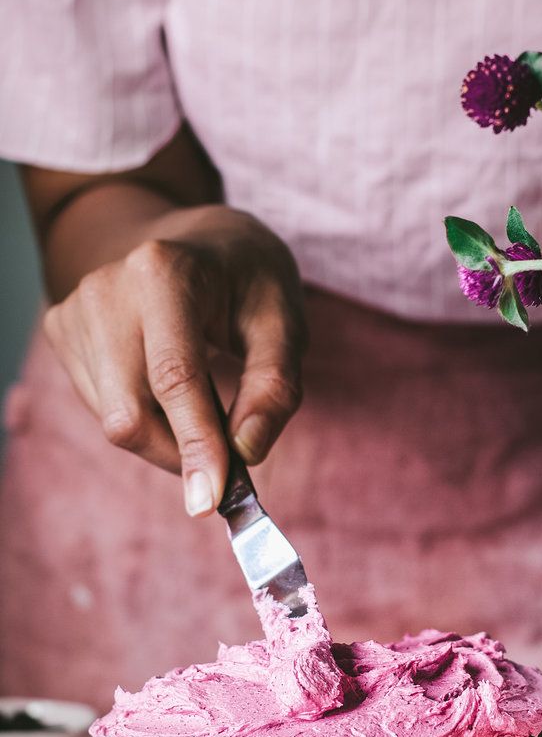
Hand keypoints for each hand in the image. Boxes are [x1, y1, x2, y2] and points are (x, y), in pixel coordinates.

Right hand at [43, 204, 306, 515]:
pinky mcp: (63, 331)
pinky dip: (144, 418)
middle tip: (227, 470)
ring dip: (166, 439)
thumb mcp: (284, 317)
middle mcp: (108, 289)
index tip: (212, 501)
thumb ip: (275, 386)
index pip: (174, 377)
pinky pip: (101, 406)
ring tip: (207, 407)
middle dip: (180, 454)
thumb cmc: (246, 276)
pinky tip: (169, 386)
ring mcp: (76, 310)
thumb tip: (247, 452)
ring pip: (113, 419)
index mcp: (166, 272)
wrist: (192, 235)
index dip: (194, 445)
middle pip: (129, 412)